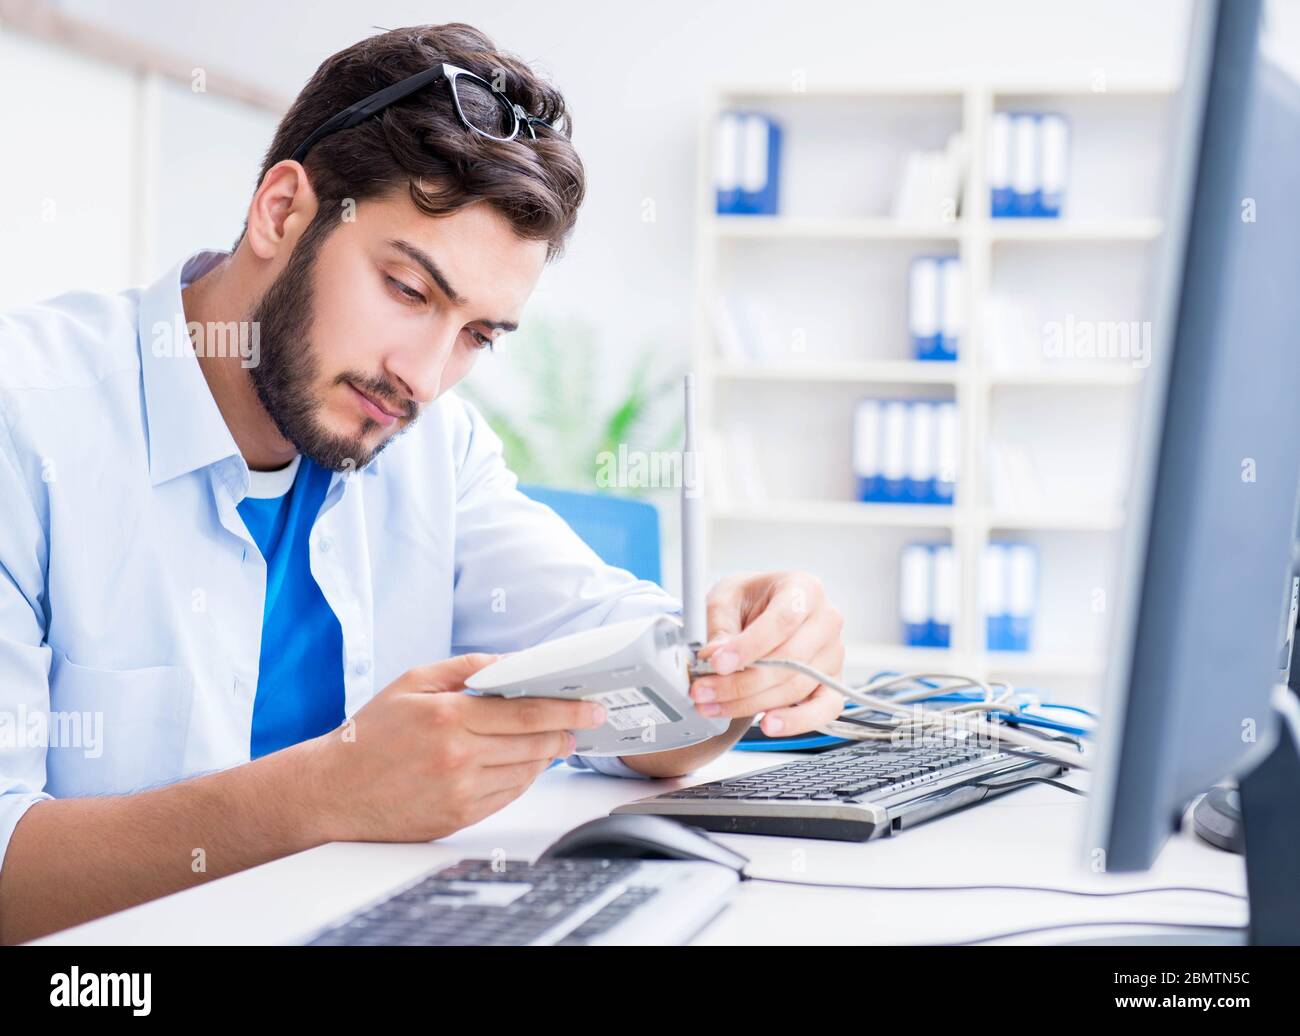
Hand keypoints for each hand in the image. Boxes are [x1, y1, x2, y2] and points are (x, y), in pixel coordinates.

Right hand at [304, 654, 606, 841]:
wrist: (333, 791)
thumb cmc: (370, 735)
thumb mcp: (412, 683)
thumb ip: (465, 668)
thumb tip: (509, 662)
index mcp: (448, 717)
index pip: (526, 713)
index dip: (566, 709)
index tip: (590, 706)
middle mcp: (457, 757)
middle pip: (534, 744)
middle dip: (567, 731)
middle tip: (585, 722)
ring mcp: (459, 792)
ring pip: (526, 772)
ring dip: (548, 756)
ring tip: (557, 741)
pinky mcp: (458, 818)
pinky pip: (508, 796)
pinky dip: (523, 779)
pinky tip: (524, 764)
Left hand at [691, 571, 845, 737]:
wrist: (761, 612)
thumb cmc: (749, 601)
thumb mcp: (726, 599)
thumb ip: (720, 627)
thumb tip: (714, 657)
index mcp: (804, 589)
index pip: (782, 620)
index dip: (749, 646)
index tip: (717, 663)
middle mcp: (826, 621)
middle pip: (790, 659)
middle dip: (741, 681)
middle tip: (703, 691)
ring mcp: (833, 654)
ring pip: (796, 687)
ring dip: (751, 703)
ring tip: (713, 706)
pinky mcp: (833, 684)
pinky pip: (824, 710)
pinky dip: (796, 721)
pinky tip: (767, 724)